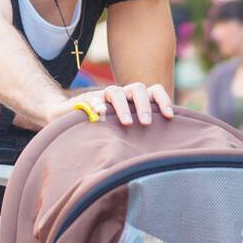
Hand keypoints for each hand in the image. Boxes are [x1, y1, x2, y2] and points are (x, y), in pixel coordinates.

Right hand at [49, 82, 174, 127]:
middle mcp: (122, 95)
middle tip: (145, 123)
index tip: (168, 117)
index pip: (154, 91)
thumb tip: (164, 152)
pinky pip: (91, 100)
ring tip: (126, 123)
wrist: (73, 119)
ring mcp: (103, 97)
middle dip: (144, 105)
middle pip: (137, 89)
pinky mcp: (85, 101)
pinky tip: (99, 115)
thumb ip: (143, 135)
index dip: (163, 100)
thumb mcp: (128, 132)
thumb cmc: (108, 129)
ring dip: (123, 106)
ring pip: (116, 92)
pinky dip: (97, 105)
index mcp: (136, 100)